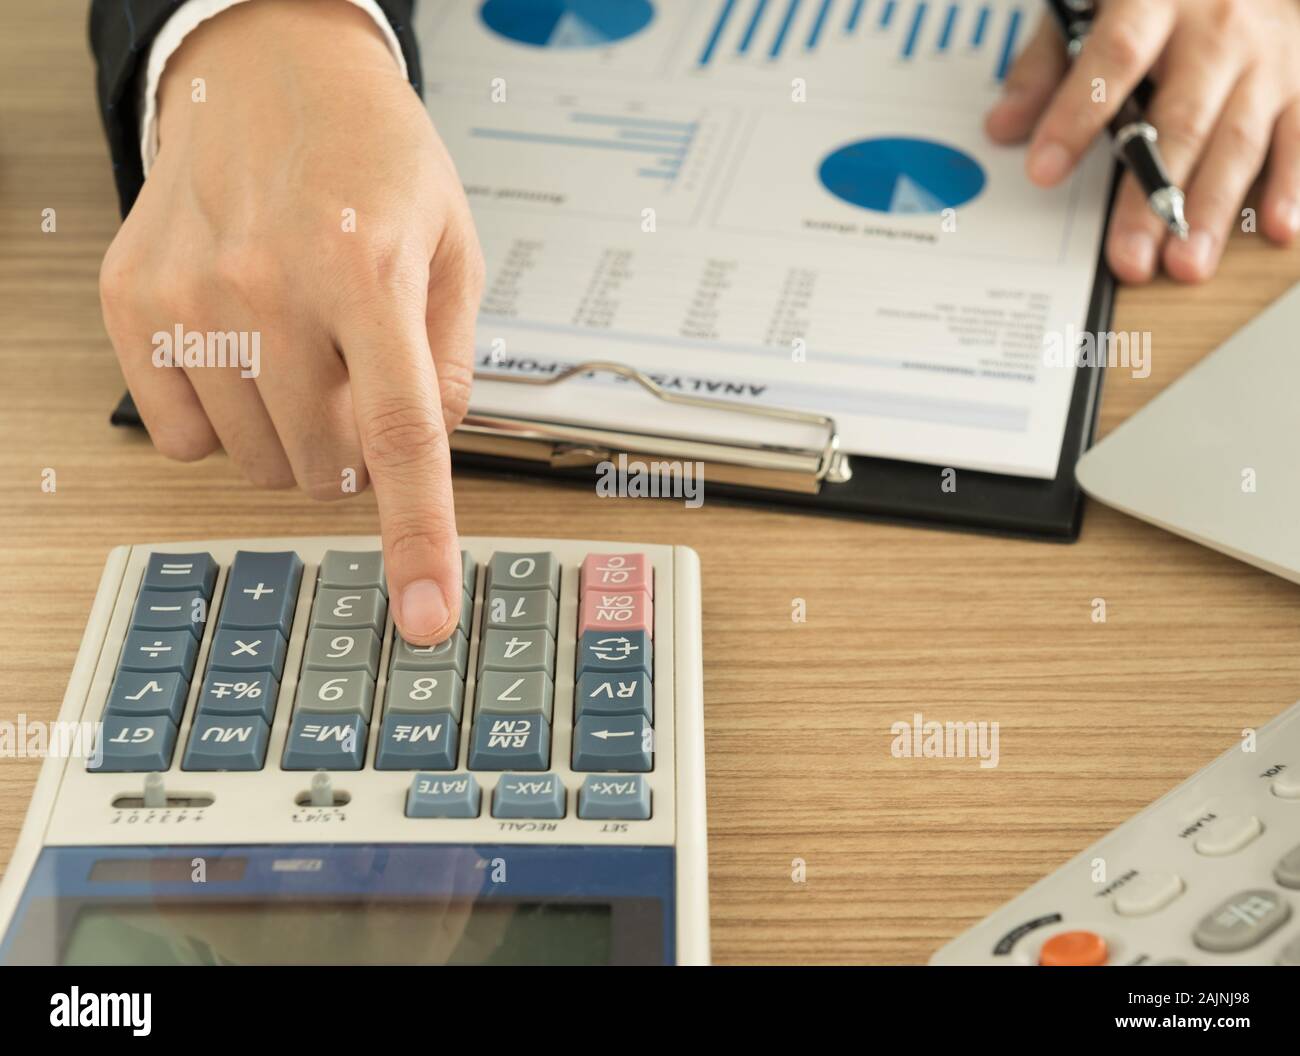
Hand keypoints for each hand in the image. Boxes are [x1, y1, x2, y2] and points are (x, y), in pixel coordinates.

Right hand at [98, 0, 483, 643]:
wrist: (267, 69)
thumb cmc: (373, 155)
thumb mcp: (454, 245)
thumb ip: (453, 362)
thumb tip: (427, 455)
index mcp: (366, 269)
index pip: (402, 438)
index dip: (418, 540)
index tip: (426, 617)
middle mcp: (268, 286)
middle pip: (327, 466)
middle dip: (358, 450)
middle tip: (362, 380)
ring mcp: (187, 296)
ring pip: (256, 461)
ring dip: (294, 433)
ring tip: (303, 346)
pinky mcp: (131, 301)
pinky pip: (177, 438)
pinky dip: (221, 421)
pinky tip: (242, 355)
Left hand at [985, 0, 1299, 283]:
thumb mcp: (1091, 5)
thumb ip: (1047, 65)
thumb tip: (1003, 125)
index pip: (1114, 58)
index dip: (1078, 115)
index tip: (1044, 170)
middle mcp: (1216, 28)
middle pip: (1180, 121)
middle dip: (1152, 197)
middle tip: (1128, 257)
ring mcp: (1264, 57)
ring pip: (1238, 140)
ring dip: (1212, 209)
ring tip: (1185, 263)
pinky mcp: (1299, 81)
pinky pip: (1299, 135)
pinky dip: (1291, 184)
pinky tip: (1274, 228)